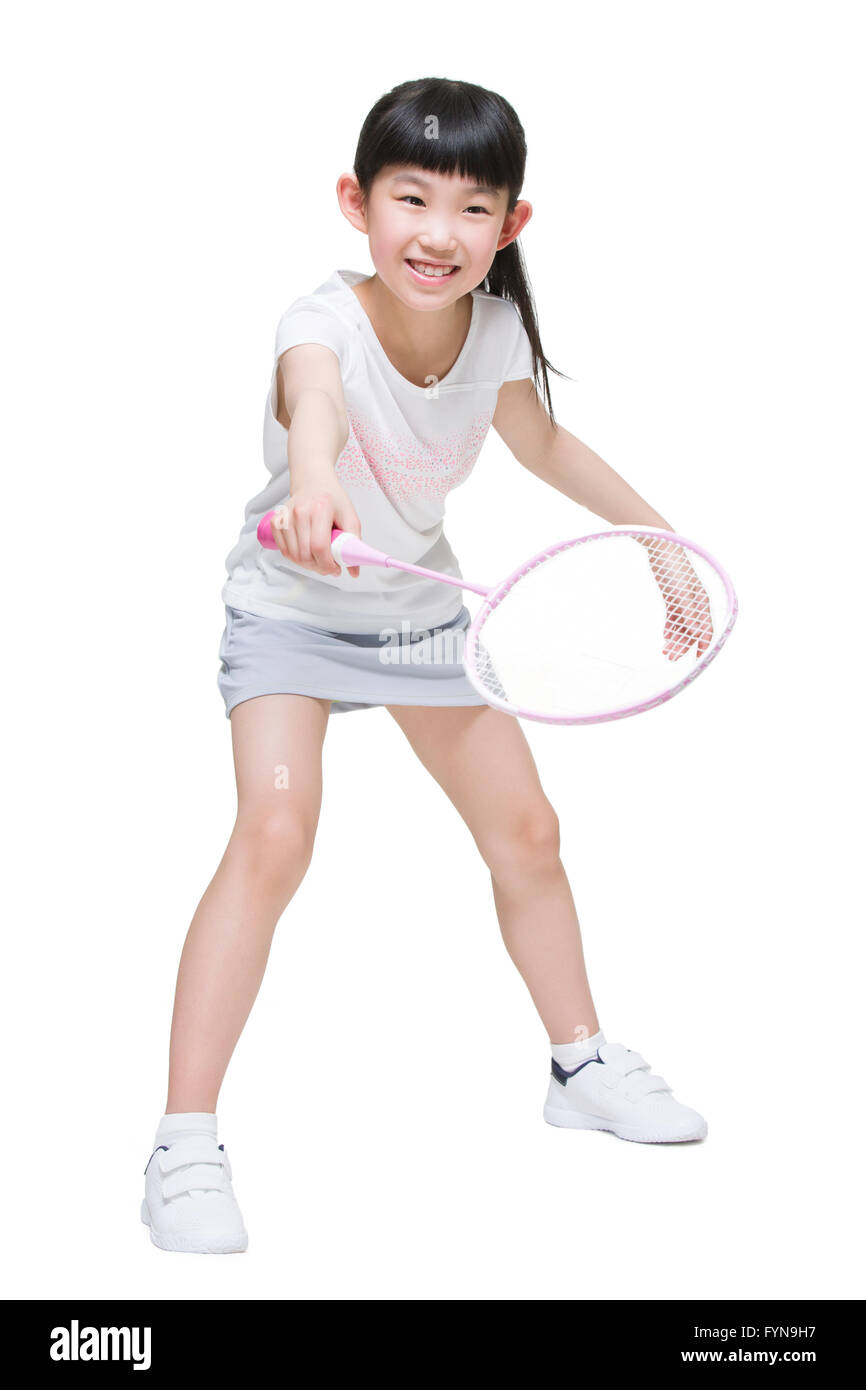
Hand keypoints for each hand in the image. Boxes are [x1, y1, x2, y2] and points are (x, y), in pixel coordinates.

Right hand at [270, 484, 361, 577]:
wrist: (313, 483)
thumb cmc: (331, 499)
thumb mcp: (349, 516)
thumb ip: (354, 543)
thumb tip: (354, 570)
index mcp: (320, 508)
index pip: (319, 546)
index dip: (327, 564)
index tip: (335, 568)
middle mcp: (300, 512)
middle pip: (305, 554)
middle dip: (319, 567)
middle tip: (328, 566)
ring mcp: (285, 517)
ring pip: (293, 555)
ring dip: (307, 565)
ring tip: (318, 560)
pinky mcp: (276, 521)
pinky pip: (283, 550)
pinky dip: (294, 558)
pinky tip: (305, 554)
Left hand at [638, 537, 713, 659]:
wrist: (662, 548)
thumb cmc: (674, 568)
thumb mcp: (681, 593)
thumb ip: (689, 615)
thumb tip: (697, 635)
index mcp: (702, 602)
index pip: (706, 629)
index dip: (702, 645)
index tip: (696, 660)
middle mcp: (696, 603)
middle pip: (692, 630)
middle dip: (683, 645)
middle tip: (670, 656)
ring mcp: (685, 601)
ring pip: (682, 626)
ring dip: (675, 639)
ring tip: (665, 651)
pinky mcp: (674, 597)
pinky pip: (674, 618)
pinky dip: (670, 629)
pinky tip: (665, 637)